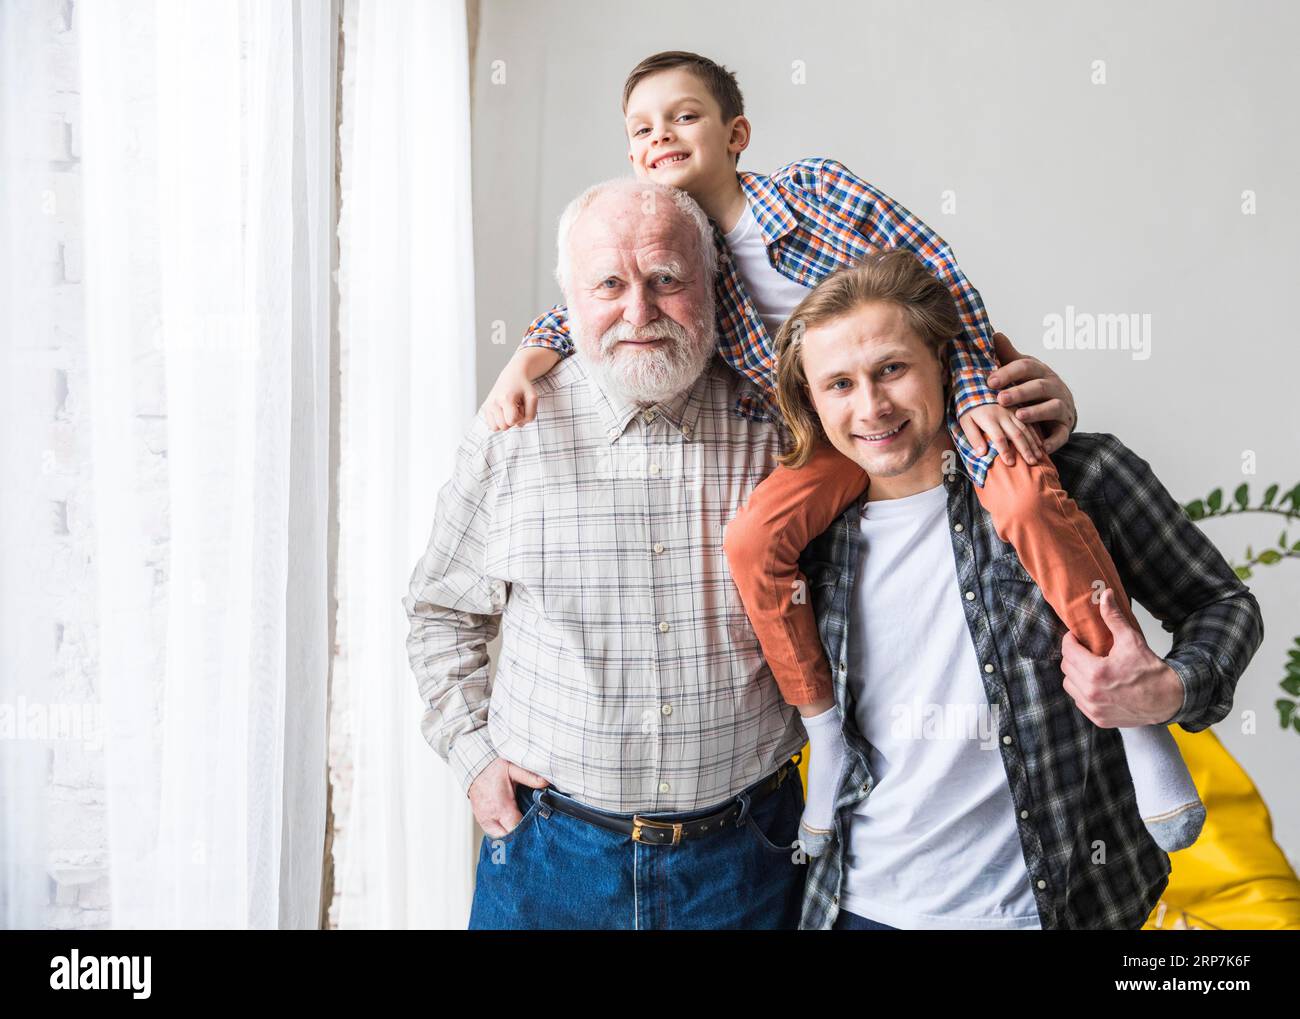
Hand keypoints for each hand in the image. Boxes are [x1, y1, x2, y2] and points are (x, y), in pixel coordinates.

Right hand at [467, 757, 550, 836]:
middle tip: (532, 829)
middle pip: (509, 837)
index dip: (528, 828)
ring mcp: (484, 820)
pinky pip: (492, 834)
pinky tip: (509, 826)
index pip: (517, 828)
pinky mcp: (480, 820)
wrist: (474, 767)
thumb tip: (545, 783)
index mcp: (501, 806)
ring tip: (521, 828)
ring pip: (500, 838)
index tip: (538, 824)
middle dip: (520, 834)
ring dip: (510, 835)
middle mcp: (491, 817)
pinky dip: (502, 833)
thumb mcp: (512, 768)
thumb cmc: (492, 768)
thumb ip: (529, 777)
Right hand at [478, 366, 536, 431]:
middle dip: (513, 420)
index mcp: (505, 398)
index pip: (512, 421)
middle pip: (504, 427)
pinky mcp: (484, 408)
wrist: (512, 376)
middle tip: (515, 408)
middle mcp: (493, 402)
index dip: (520, 417)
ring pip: (496, 428)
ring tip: (509, 410)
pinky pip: (492, 426)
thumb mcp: (533, 398)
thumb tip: (518, 425)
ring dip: (505, 422)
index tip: (521, 407)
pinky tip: (504, 412)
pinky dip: (499, 422)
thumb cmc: (523, 387)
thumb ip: (530, 415)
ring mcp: (487, 406)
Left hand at [957, 401, 1045, 466]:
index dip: (1005, 450)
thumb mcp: (965, 420)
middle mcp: (1003, 415)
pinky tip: (1041, 445)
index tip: (1010, 463)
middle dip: (1025, 449)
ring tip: (1038, 457)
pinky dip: (1036, 435)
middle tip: (1032, 463)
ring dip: (1033, 444)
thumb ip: (973, 436)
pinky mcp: (1018, 409)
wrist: (977, 386)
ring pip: (1026, 428)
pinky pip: (1030, 423)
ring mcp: (1012, 411)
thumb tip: (981, 453)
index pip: (999, 437)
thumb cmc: (969, 407)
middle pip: (1016, 434)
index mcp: (989, 418)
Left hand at [985, 332, 1077, 454]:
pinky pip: (1061, 434)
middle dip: (1020, 392)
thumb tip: (994, 334)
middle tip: (1001, 398)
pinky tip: (1042, 447)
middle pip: (1039, 386)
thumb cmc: (1033, 387)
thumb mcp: (1022, 371)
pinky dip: (1053, 441)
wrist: (1060, 408)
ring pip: (1052, 408)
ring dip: (1036, 412)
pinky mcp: (1065, 427)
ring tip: (1019, 416)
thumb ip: (1008, 355)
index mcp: (1040, 372)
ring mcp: (1061, 407)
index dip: (1008, 373)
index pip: (1026, 367)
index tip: (990, 381)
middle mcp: (1054, 387)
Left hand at [1060, 589, 1182, 727]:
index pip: (1068, 650)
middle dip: (1073, 656)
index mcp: (1096, 672)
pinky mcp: (1098, 719)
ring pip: (1069, 686)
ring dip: (1075, 674)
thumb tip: (1105, 596)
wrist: (1168, 699)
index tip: (1076, 637)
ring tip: (1088, 666)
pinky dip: (1082, 692)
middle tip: (1084, 650)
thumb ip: (1113, 618)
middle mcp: (1091, 692)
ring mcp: (1093, 708)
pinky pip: (1079, 702)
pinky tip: (1094, 684)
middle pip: (1067, 667)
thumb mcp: (1131, 640)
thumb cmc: (1151, 671)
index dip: (1070, 640)